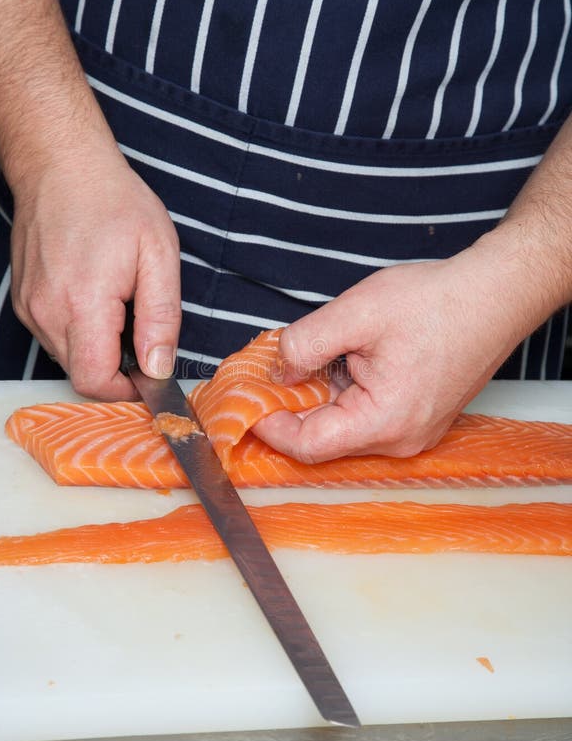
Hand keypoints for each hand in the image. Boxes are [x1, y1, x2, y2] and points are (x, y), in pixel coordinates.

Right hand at [11, 142, 179, 399]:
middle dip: (116, 368)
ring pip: (67, 357)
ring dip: (97, 348)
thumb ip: (161, 318)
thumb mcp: (158, 255)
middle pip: (81, 374)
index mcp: (83, 304)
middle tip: (141, 331)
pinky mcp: (23, 301)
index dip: (125, 390)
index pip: (94, 381)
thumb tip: (158, 367)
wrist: (62, 165)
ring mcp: (30, 307)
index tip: (148, 374)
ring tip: (118, 305)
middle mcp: (47, 312)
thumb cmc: (114, 203)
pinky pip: (54, 336)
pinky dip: (79, 331)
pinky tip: (96, 296)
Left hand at [253, 243, 541, 461]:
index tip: (245, 401)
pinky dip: (343, 393)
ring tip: (307, 357)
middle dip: (291, 406)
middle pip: (324, 439)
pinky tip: (340, 359)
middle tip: (266, 372)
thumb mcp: (357, 312)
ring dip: (318, 396)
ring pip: (344, 426)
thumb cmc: (437, 302)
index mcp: (384, 421)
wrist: (495, 295)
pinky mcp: (418, 417)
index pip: (308, 445)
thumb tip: (277, 371)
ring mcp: (413, 431)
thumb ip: (306, 344)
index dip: (269, 425)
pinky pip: (366, 416)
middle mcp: (401, 438)